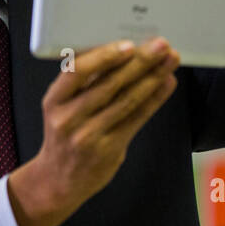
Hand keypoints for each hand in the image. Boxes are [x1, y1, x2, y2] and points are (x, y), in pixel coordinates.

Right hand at [6, 37, 179, 225]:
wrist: (58, 180)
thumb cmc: (64, 134)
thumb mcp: (61, 106)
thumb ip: (84, 83)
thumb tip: (122, 51)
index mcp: (54, 100)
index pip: (77, 72)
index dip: (104, 57)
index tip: (129, 45)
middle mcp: (68, 118)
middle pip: (109, 84)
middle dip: (139, 62)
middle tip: (161, 45)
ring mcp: (88, 136)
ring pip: (126, 101)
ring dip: (152, 78)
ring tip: (170, 61)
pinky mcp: (108, 149)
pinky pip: (136, 119)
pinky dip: (154, 99)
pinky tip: (166, 84)